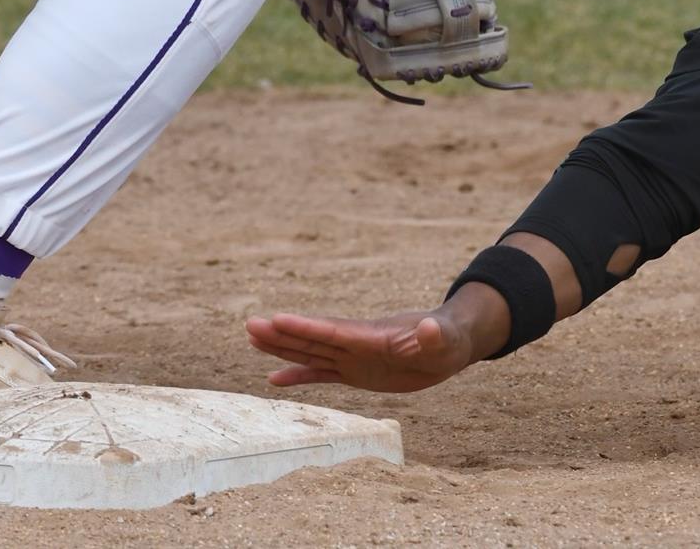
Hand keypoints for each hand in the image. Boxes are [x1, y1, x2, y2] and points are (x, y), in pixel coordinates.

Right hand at [246, 305, 480, 392]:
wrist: (450, 343)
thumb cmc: (450, 339)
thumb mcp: (446, 340)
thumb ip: (434, 335)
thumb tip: (428, 328)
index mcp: (373, 336)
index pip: (334, 331)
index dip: (306, 327)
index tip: (276, 319)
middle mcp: (357, 343)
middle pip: (313, 338)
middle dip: (282, 333)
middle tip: (249, 325)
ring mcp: (354, 357)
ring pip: (311, 352)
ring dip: (282, 348)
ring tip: (251, 338)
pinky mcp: (357, 372)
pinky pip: (322, 374)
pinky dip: (298, 377)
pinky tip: (273, 381)